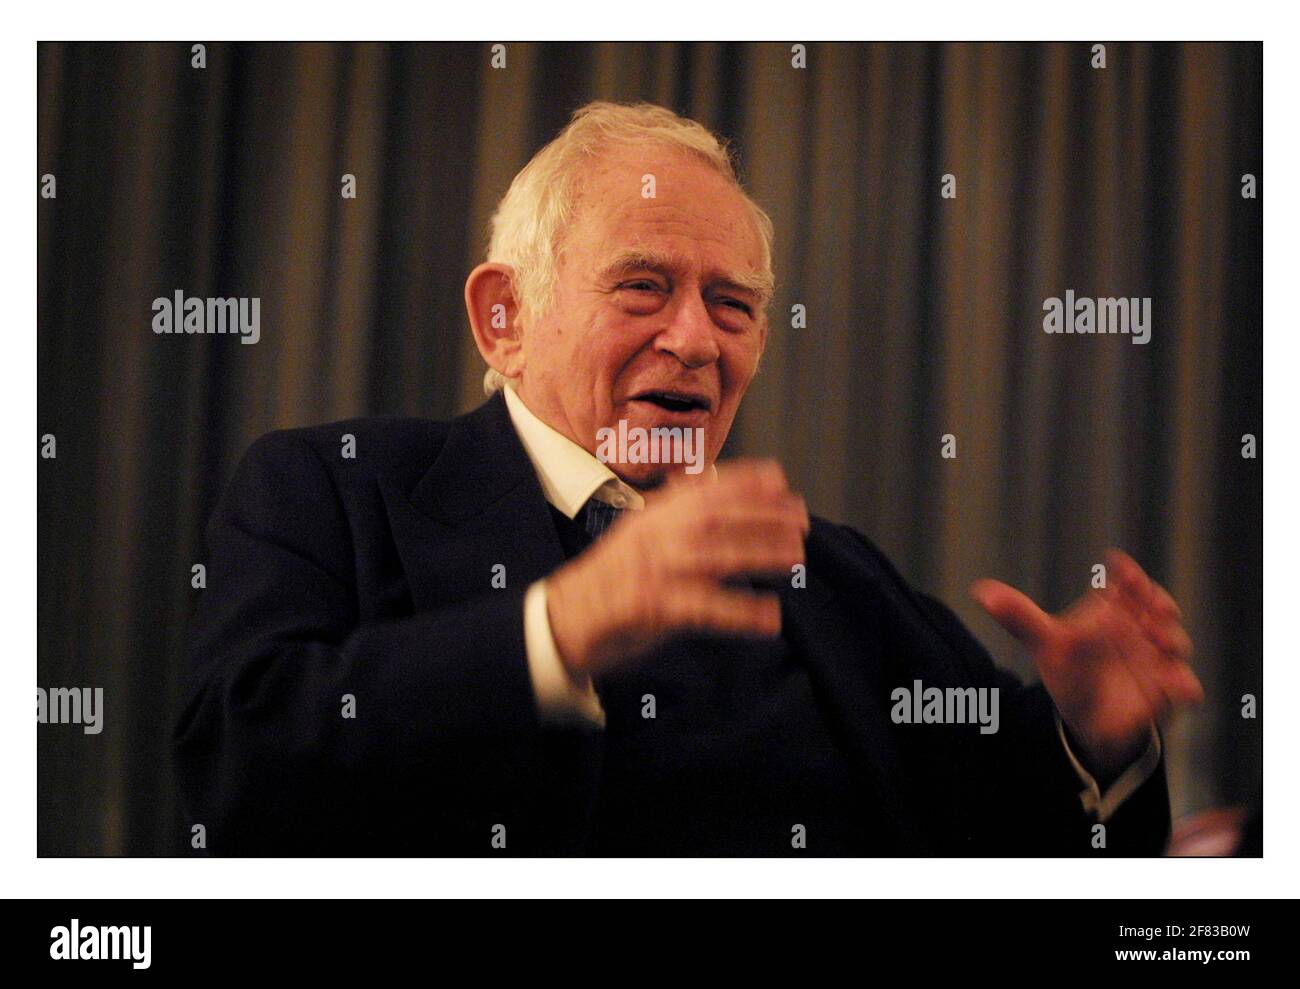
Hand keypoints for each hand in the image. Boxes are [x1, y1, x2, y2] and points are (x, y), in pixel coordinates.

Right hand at [546, 459, 808, 678]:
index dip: (742, 480)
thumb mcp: (638, 534)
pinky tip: (769, 618)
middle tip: (801, 519)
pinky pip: (704, 608)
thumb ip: (672, 512)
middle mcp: (652, 536)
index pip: (702, 489)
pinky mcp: (651, 608)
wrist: (559, 620)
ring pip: (714, 555)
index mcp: (651, 516)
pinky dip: (739, 612)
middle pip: (715, 517)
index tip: (779, 479)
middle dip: (762, 515)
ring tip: (796, 557)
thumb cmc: (608, 581)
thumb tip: (709, 483)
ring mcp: (652, 570)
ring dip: (759, 553)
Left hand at [971, 549, 1202, 779]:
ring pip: (1175, 644)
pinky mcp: (1167, 692)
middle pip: (1159, 608)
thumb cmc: (1070, 667)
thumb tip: (980, 591)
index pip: (1127, 584)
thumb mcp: (1044, 642)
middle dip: (1158, 604)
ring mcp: (1158, 659)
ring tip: (1160, 641)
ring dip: (1172, 639)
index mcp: (1113, 609)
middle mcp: (1141, 629)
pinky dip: (1183, 686)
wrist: (1086, 716)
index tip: (1119, 567)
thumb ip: (1018, 616)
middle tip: (1151, 606)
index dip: (1128, 575)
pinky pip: (1183, 688)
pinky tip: (1179, 688)